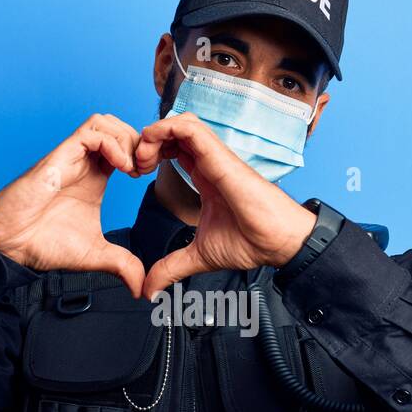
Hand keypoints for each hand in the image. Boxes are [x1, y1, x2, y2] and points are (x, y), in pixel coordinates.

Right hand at [0, 114, 145, 297]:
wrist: (13, 246)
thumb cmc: (44, 244)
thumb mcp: (96, 255)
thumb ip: (122, 265)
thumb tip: (141, 288)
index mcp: (96, 178)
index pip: (125, 147)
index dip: (143, 155)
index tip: (151, 176)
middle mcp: (84, 164)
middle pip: (118, 127)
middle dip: (139, 142)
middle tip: (147, 168)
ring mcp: (71, 158)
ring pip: (104, 122)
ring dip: (126, 138)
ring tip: (133, 167)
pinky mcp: (59, 157)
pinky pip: (91, 132)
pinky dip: (112, 144)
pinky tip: (121, 169)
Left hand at [132, 112, 315, 299]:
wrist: (277, 243)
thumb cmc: (251, 242)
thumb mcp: (198, 256)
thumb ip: (171, 267)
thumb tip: (149, 288)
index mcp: (204, 177)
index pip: (174, 149)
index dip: (150, 155)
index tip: (137, 175)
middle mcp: (209, 162)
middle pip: (172, 131)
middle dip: (146, 142)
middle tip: (134, 166)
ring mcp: (214, 156)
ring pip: (179, 122)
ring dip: (153, 134)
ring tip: (142, 158)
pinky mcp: (219, 156)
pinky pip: (188, 127)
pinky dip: (165, 130)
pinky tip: (152, 151)